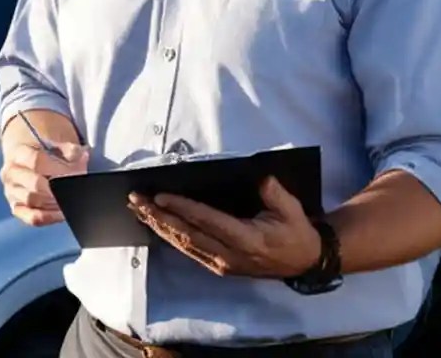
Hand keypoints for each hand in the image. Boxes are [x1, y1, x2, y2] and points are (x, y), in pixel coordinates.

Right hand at [0, 141, 88, 225]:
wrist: (26, 161)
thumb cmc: (44, 154)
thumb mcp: (55, 145)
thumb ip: (69, 149)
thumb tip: (81, 155)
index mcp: (18, 153)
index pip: (36, 161)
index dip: (57, 167)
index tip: (75, 171)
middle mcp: (11, 173)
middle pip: (35, 183)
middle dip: (58, 187)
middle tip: (73, 186)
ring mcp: (12, 192)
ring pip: (33, 201)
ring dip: (55, 201)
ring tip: (69, 197)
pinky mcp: (17, 208)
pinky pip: (33, 218)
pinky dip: (50, 216)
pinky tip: (63, 211)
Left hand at [129, 176, 321, 278]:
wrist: (303, 262)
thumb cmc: (295, 232)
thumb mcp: (290, 208)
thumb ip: (272, 191)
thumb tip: (257, 174)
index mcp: (246, 240)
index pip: (206, 221)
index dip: (182, 209)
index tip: (160, 196)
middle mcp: (229, 255)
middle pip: (186, 235)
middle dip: (159, 217)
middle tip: (137, 200)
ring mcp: (221, 264)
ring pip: (183, 244)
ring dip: (159, 226)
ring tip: (138, 210)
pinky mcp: (217, 266)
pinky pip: (188, 250)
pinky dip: (169, 236)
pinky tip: (155, 225)